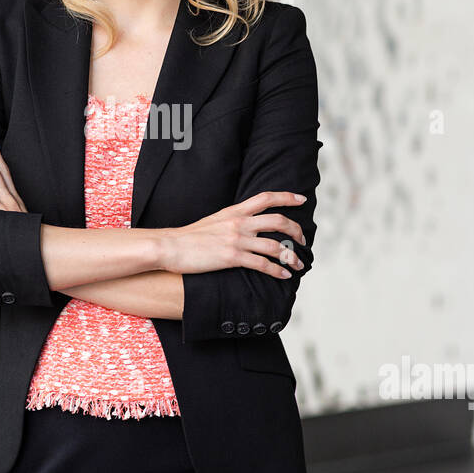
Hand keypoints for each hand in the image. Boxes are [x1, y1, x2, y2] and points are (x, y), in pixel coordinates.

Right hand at [158, 191, 306, 277]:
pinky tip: (283, 275)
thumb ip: (231, 221)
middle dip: (296, 231)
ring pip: (274, 245)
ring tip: (298, 264)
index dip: (287, 197)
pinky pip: (262, 264)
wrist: (170, 246)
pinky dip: (276, 270)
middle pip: (278, 220)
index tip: (301, 199)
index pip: (266, 197)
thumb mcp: (213, 221)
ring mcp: (236, 240)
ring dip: (290, 256)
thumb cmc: (188, 237)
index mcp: (234, 211)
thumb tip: (245, 225)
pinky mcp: (232, 257)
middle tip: (303, 240)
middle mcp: (239, 222)